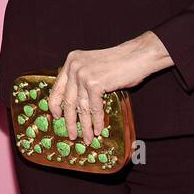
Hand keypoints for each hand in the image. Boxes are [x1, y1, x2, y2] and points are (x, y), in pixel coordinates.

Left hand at [47, 32, 171, 142]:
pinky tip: (98, 130)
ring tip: (87, 138)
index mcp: (71, 61)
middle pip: (68, 101)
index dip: (55, 105)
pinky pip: (95, 109)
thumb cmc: (119, 63)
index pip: (57, 87)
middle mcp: (74, 67)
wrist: (138, 55)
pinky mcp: (95, 84)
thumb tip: (76, 106)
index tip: (57, 117)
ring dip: (85, 126)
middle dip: (70, 121)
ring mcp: (83, 75)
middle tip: (71, 135)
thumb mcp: (93, 67)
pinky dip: (97, 122)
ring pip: (82, 108)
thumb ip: (81, 80)